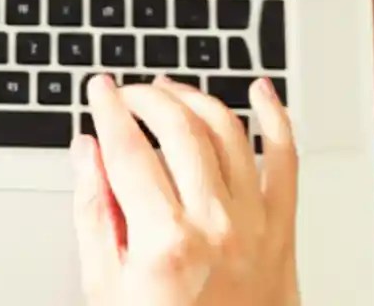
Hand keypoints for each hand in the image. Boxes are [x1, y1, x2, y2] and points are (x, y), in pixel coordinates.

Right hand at [73, 75, 298, 305]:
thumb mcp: (106, 285)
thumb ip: (94, 211)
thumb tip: (86, 152)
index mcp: (163, 243)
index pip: (128, 150)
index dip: (109, 109)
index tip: (99, 88)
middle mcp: (214, 227)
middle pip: (179, 129)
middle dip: (148, 97)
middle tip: (128, 92)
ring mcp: (255, 226)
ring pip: (229, 132)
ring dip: (196, 99)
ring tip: (170, 91)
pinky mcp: (283, 232)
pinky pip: (287, 161)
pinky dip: (277, 118)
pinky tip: (260, 92)